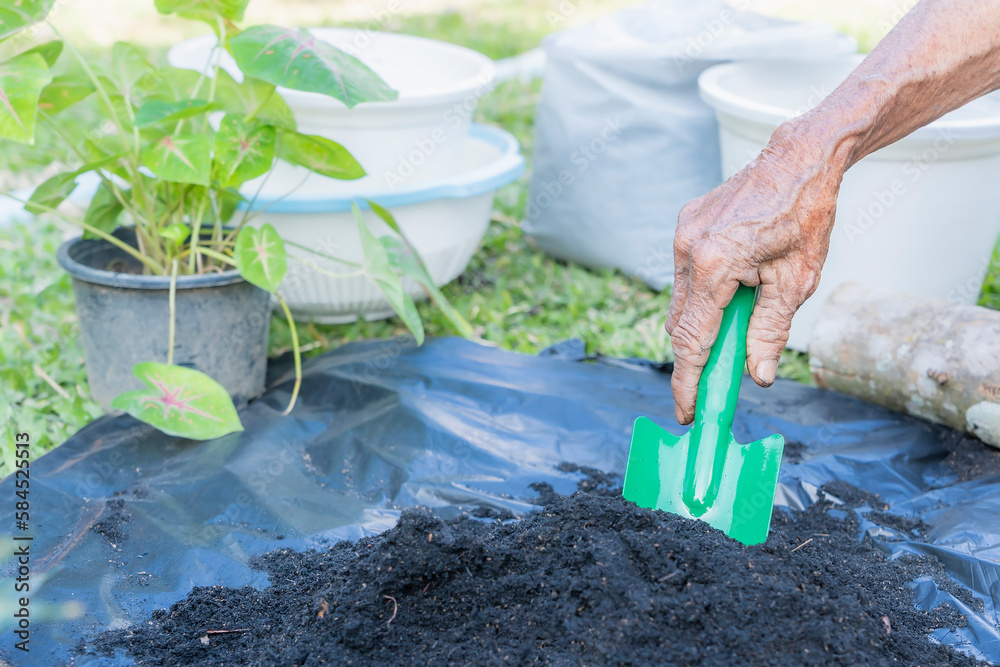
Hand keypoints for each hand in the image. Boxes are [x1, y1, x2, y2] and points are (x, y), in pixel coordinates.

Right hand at [665, 122, 847, 424]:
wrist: (799, 159)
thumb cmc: (804, 216)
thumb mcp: (796, 282)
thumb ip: (769, 333)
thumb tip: (757, 376)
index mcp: (715, 265)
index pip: (692, 340)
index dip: (688, 382)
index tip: (687, 412)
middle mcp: (688, 250)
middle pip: (680, 325)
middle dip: (695, 358)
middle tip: (715, 383)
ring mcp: (681, 235)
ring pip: (680, 301)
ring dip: (700, 324)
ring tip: (734, 329)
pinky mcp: (684, 225)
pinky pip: (685, 275)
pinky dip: (702, 296)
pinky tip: (731, 294)